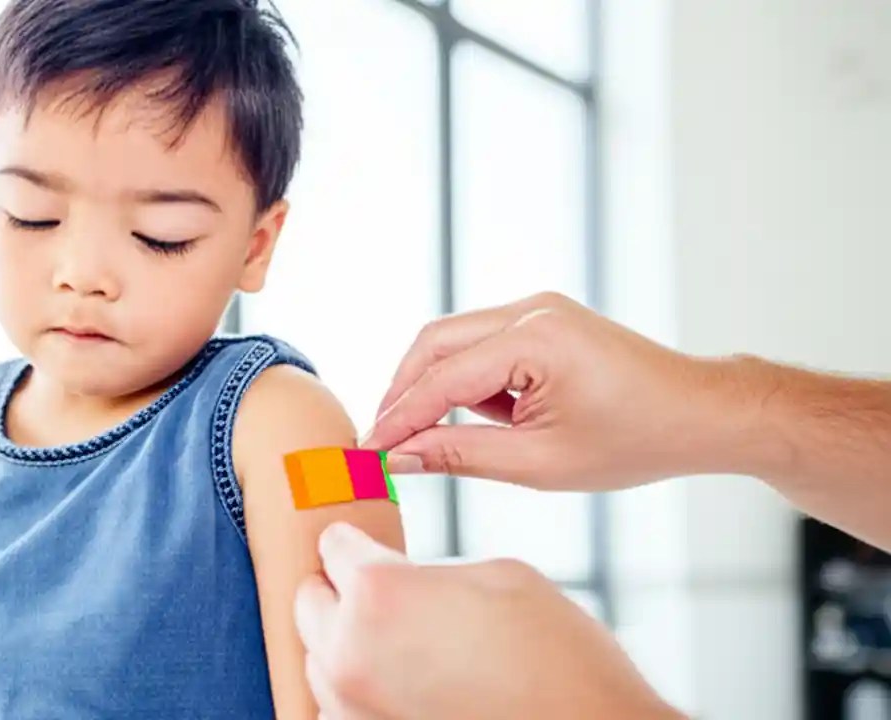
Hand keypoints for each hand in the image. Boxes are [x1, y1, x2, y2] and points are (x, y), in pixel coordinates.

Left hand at [294, 522, 683, 719]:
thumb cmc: (559, 657)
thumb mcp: (497, 576)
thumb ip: (429, 573)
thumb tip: (404, 580)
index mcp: (379, 591)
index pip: (333, 546)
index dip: (358, 541)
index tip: (367, 544)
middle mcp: (349, 651)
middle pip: (310, 601)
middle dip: (342, 591)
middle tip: (384, 594)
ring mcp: (350, 707)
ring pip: (318, 657)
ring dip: (347, 643)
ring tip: (401, 645)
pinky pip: (337, 707)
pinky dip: (360, 693)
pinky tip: (403, 688)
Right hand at [360, 292, 753, 489]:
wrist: (700, 414)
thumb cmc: (634, 441)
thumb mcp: (539, 463)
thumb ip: (460, 454)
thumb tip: (401, 457)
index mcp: (534, 338)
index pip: (441, 378)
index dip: (399, 418)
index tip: (368, 451)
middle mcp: (531, 308)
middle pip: (434, 343)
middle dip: (404, 393)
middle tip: (384, 440)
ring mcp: (538, 307)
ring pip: (454, 340)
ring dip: (437, 387)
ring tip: (438, 436)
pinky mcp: (544, 318)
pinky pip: (483, 343)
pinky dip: (470, 381)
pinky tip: (487, 420)